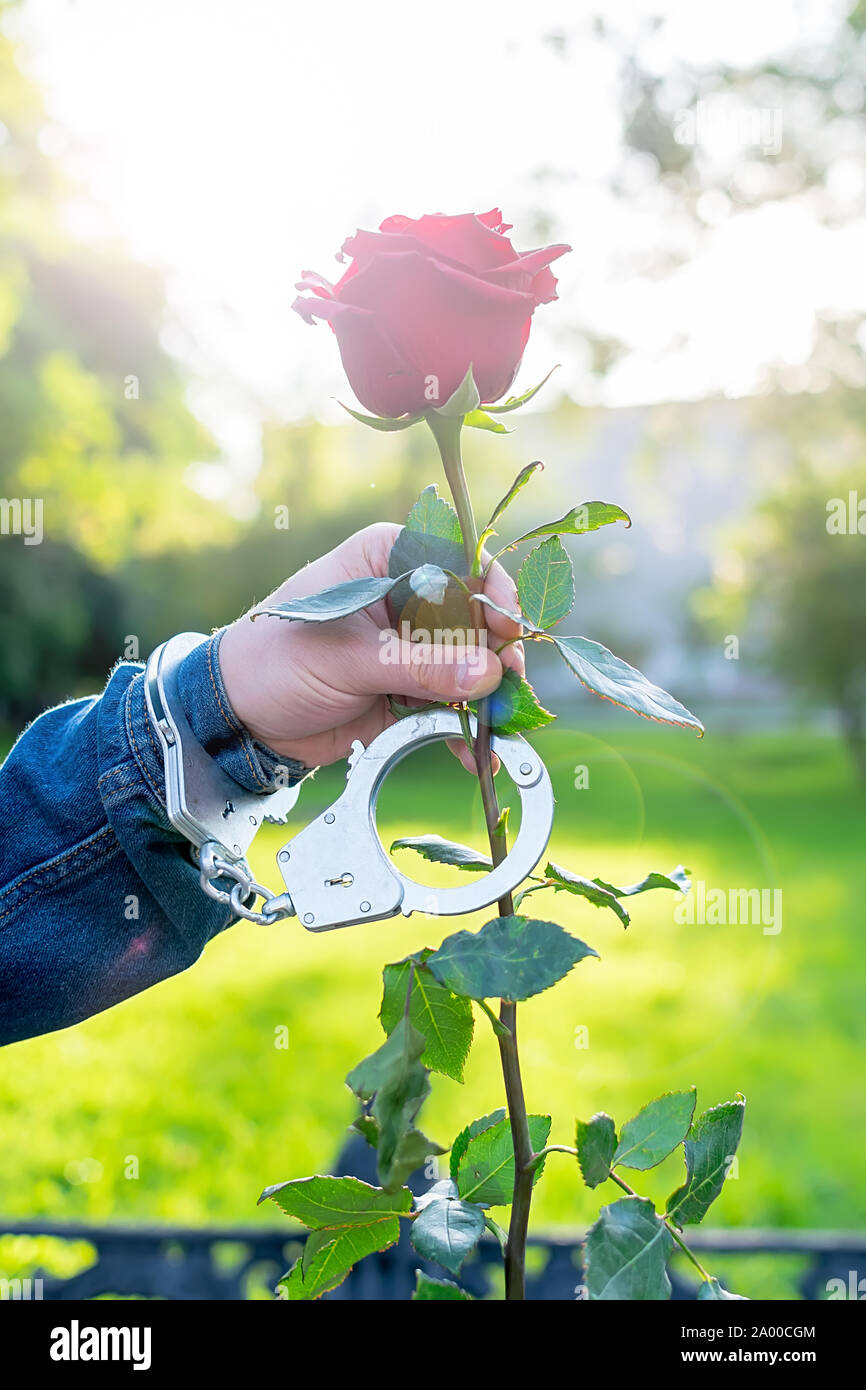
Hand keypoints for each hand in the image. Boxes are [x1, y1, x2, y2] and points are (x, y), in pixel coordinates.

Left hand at [218, 522, 524, 771]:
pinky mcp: (409, 688)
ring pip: (470, 664)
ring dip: (487, 699)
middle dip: (497, 656)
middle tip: (508, 690)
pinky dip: (465, 729)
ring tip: (500, 730)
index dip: (493, 592)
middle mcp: (406, 595)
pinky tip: (478, 755)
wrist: (238, 718)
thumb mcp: (348, 659)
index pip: (460, 560)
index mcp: (387, 559)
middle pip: (475, 618)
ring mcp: (410, 644)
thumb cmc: (274, 662)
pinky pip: (451, 704)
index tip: (510, 630)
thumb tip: (487, 674)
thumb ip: (419, 666)